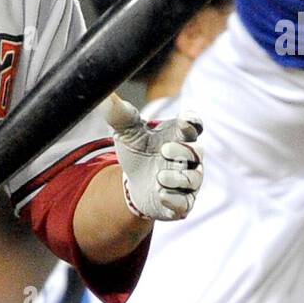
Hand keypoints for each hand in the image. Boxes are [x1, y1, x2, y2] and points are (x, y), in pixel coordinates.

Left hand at [102, 94, 202, 221]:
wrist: (133, 183)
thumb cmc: (137, 152)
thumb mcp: (127, 132)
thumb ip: (120, 115)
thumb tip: (106, 97)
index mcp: (179, 136)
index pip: (193, 125)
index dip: (192, 122)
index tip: (185, 121)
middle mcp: (189, 159)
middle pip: (197, 152)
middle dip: (183, 151)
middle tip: (164, 149)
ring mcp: (188, 182)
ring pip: (193, 180)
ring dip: (177, 177)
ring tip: (159, 176)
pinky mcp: (181, 203)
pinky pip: (185, 204)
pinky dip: (175, 200)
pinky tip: (161, 194)